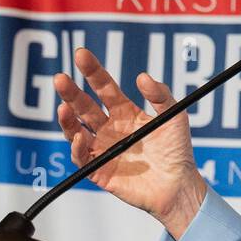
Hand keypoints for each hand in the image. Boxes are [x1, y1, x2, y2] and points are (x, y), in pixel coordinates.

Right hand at [53, 47, 206, 239]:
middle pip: (84, 107)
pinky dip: (77, 147)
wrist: (179, 185)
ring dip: (67, 119)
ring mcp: (103, 149)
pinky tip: (79, 137)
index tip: (81, 55)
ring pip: (76, 130)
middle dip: (71, 92)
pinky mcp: (99, 170)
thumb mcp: (175, 117)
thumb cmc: (178, 151)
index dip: (92, 71)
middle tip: (60, 78)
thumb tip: (142, 77)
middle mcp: (110, 129)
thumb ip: (160, 96)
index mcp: (125, 112)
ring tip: (63, 107)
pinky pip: (82, 157)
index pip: (103, 87)